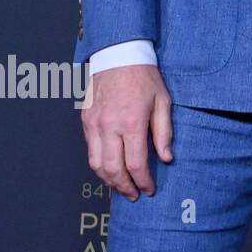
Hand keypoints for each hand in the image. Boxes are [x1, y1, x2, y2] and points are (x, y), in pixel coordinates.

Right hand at [80, 63, 173, 200]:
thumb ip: (164, 132)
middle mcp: (109, 127)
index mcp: (132, 123)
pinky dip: (99, 165)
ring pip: (96, 165)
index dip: (143, 181)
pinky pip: (90, 151)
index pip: (135, 164)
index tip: (150, 189)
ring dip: (109, 181)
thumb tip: (166, 158)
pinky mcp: (85, 121)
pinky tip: (111, 169)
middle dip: (124, 187)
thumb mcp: (163, 102)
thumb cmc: (145, 78)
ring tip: (122, 187)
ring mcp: (94, 125)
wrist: (119, 56)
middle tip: (135, 195)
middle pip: (112, 170)